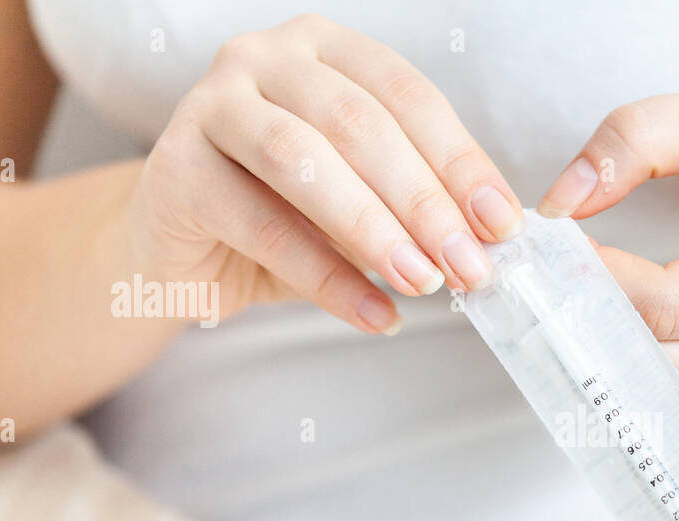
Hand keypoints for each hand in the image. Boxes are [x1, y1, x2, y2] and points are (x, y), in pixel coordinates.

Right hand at [128, 14, 522, 333]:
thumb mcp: (361, 198)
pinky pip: (263, 227)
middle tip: (471, 267)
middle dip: (425, 203)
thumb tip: (489, 236)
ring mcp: (210, 105)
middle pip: (360, 125)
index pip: (408, 97)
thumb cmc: (283, 213)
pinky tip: (375, 314)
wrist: (182, 248)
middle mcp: (264, 58)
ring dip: (376, 231)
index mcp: (325, 49)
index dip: (462, 162)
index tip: (503, 224)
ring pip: (305, 162)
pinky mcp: (174, 169)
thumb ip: (415, 202)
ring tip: (424, 283)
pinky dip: (327, 279)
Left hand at [538, 89, 678, 422]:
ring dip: (602, 355)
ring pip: (658, 396)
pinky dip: (631, 376)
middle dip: (591, 321)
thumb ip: (639, 138)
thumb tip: (562, 202)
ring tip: (569, 305)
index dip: (599, 280)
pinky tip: (608, 334)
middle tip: (545, 282)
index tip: (554, 247)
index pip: (669, 303)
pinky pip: (672, 407)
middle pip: (658, 359)